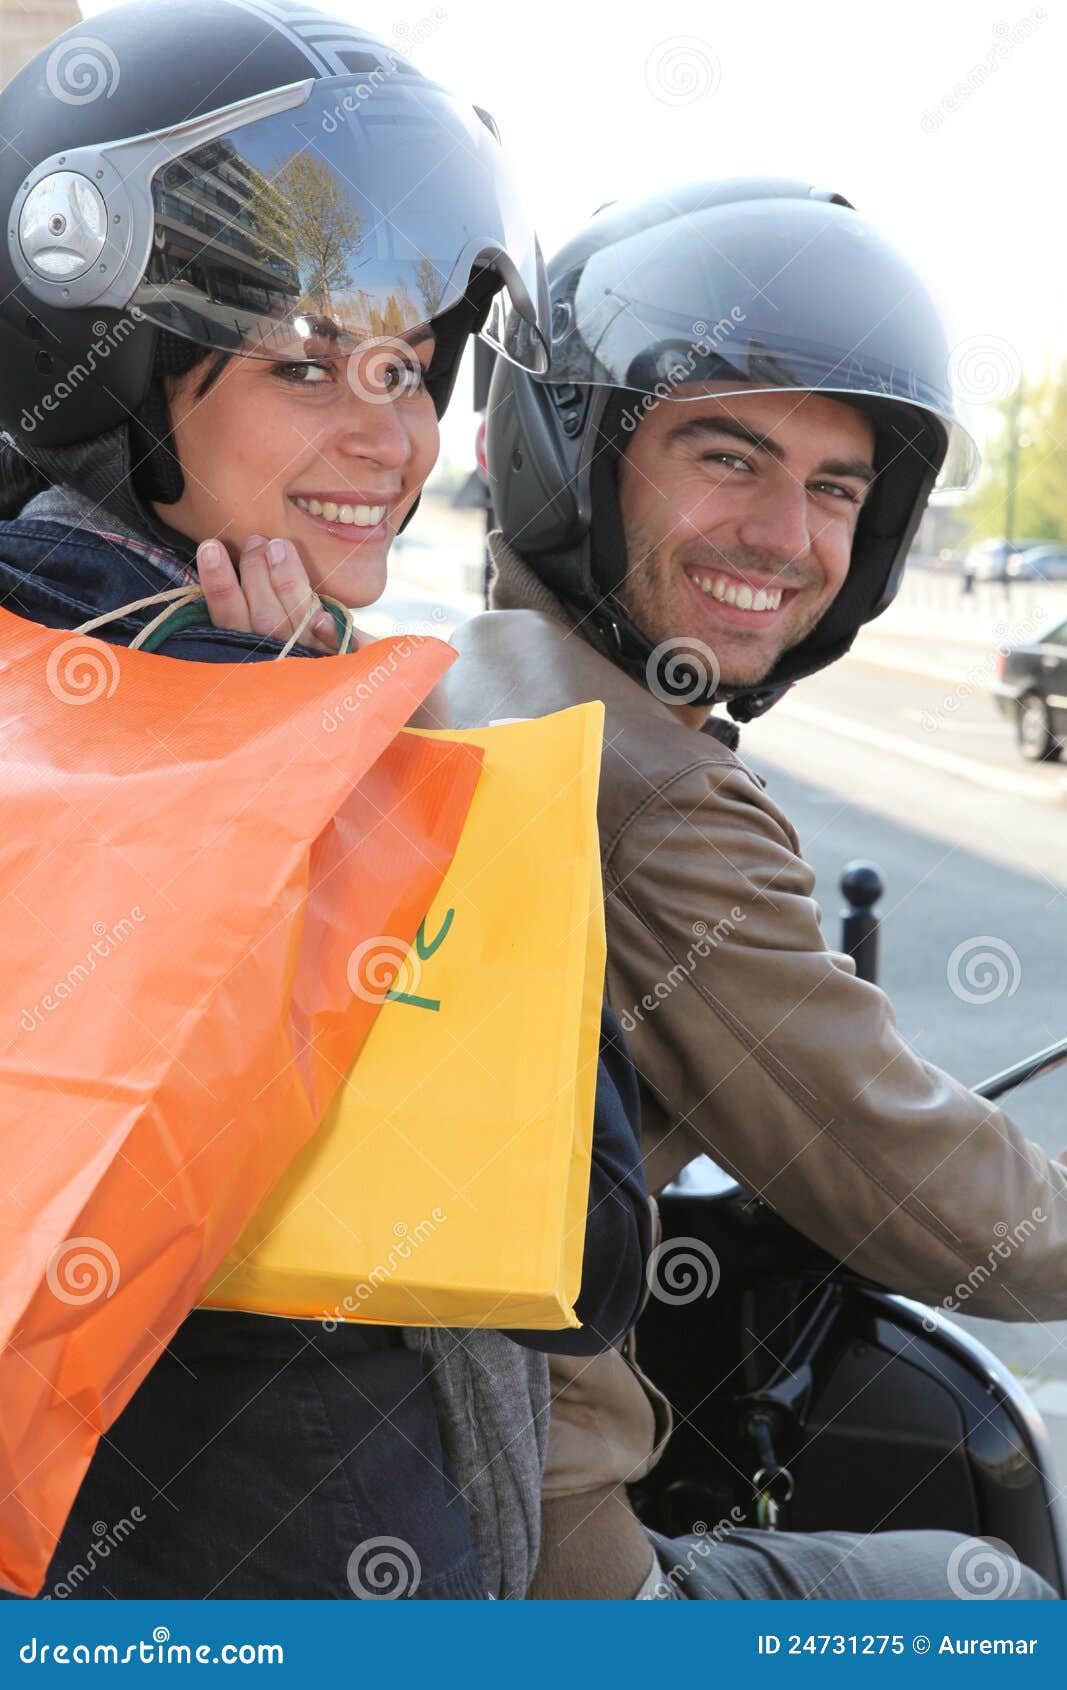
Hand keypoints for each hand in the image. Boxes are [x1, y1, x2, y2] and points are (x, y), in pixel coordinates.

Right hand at [196, 533, 343, 653]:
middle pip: (263, 617)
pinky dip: (329, 633)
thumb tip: (228, 552)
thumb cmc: (292, 640)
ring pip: (294, 622)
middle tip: (254, 541)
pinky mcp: (336, 659)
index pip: (228, 619)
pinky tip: (323, 619)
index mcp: (252, 647)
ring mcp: (306, 658)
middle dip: (255, 573)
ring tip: (278, 546)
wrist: (337, 687)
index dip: (218, 585)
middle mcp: (275, 656)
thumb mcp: (266, 618)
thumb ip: (254, 593)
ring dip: (286, 582)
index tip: (211, 547)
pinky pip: (334, 646)